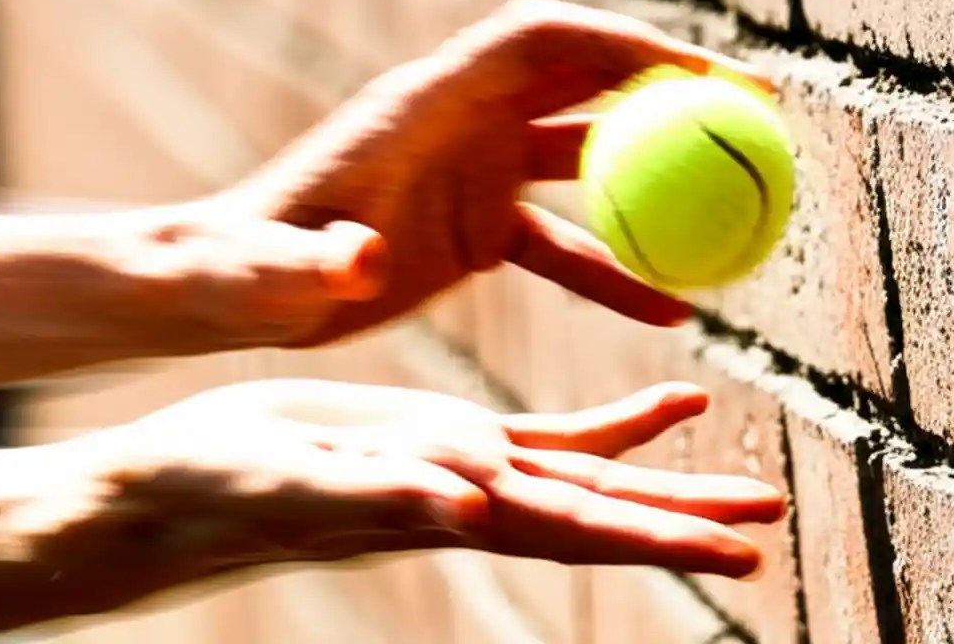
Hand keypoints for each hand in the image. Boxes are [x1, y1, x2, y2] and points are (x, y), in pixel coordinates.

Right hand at [58, 379, 783, 606]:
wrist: (182, 477)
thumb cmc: (217, 494)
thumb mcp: (294, 487)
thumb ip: (377, 496)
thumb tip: (465, 506)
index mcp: (449, 512)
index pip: (576, 533)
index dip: (657, 542)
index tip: (740, 553)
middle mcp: (475, 498)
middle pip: (606, 515)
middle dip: (688, 520)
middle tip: (770, 521)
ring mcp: (467, 467)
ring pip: (593, 476)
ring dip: (671, 480)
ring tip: (751, 480)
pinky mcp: (447, 434)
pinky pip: (554, 434)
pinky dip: (618, 422)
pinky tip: (670, 400)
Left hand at [126, 0, 773, 350]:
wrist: (240, 293)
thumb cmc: (247, 273)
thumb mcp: (274, 272)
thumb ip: (314, 262)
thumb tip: (359, 260)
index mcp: (426, 103)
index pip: (542, 41)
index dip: (624, 44)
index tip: (705, 77)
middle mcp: (462, 123)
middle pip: (585, 81)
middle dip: (671, 88)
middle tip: (757, 123)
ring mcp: (476, 172)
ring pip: (591, 159)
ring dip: (660, 180)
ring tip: (736, 221)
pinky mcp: (478, 228)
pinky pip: (568, 242)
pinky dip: (618, 271)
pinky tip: (669, 312)